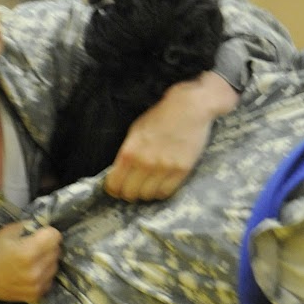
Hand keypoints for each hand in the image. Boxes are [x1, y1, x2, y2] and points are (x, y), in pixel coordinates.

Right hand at [0, 222, 61, 303]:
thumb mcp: (7, 231)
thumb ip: (29, 227)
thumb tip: (44, 228)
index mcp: (28, 252)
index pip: (55, 236)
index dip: (47, 232)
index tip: (38, 234)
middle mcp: (35, 270)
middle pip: (56, 251)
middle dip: (47, 246)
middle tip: (32, 247)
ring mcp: (36, 285)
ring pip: (55, 266)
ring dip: (47, 261)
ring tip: (31, 261)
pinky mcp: (35, 295)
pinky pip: (49, 279)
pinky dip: (43, 275)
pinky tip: (29, 273)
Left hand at [105, 72, 238, 200]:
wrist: (190, 107)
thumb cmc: (161, 117)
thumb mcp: (135, 131)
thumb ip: (127, 153)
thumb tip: (119, 173)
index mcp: (129, 151)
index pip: (114, 184)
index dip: (114, 189)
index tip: (117, 188)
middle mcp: (145, 162)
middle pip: (130, 194)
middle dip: (129, 193)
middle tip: (133, 187)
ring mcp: (164, 168)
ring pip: (148, 196)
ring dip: (146, 193)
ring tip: (149, 184)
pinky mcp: (181, 171)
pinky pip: (166, 193)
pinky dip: (161, 192)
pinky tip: (161, 183)